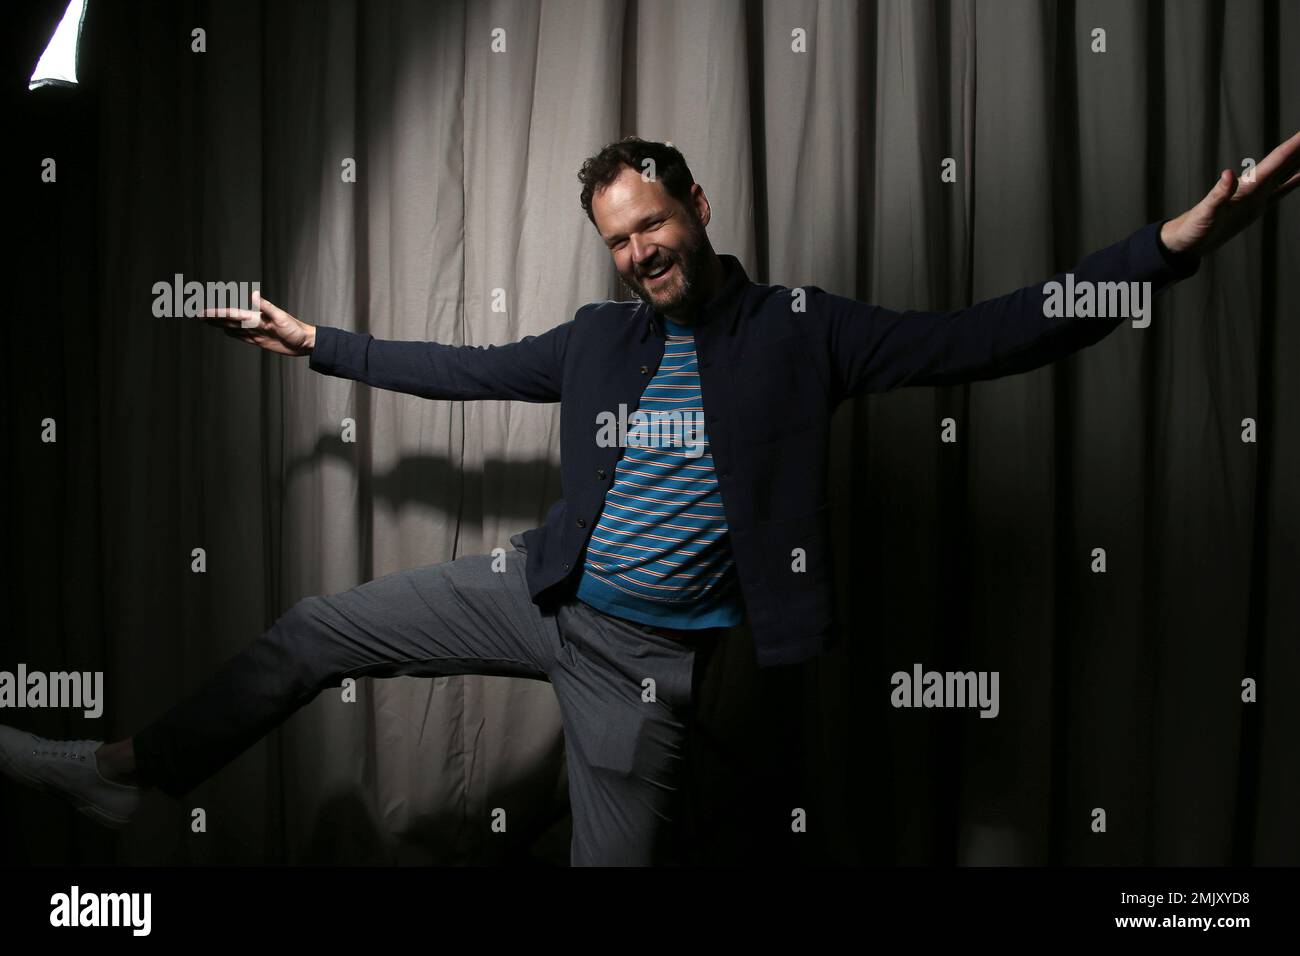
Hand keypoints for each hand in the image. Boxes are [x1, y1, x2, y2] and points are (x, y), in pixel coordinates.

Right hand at [201, 291, 315, 355]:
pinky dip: (233, 334)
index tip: (203, 312)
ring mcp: (256, 332)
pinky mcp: (260, 341)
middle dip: (213, 317)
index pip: (231, 314)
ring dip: (220, 324)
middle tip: (197, 314)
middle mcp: (253, 323)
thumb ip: (266, 307)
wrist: (305, 342)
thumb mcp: (281, 317)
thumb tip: (254, 294)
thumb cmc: (296, 329)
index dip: (216, 313)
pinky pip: (242, 337)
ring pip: (233, 327)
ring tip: (207, 321)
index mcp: (256, 317)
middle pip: (229, 320)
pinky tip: (226, 331)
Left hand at [1161, 129, 1299, 256]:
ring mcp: (1255, 196)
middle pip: (1284, 162)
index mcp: (1246, 186)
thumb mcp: (1205, 213)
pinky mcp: (1254, 208)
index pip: (1275, 161)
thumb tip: (1229, 174)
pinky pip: (1280, 192)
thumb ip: (1218, 194)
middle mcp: (1253, 187)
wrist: (1184, 241)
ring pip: (1285, 173)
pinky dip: (1293, 182)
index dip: (1294, 146)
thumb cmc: (1192, 228)